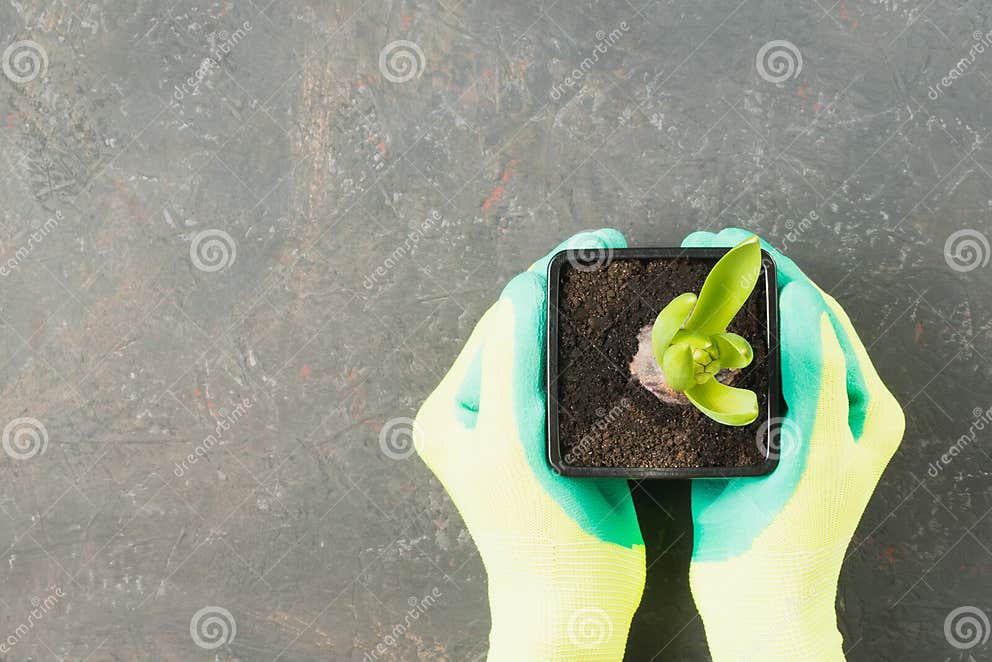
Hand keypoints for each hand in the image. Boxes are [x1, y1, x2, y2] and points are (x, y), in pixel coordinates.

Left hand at [414, 230, 645, 660]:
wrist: (570, 602)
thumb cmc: (541, 539)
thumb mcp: (514, 445)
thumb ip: (511, 365)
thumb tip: (521, 292)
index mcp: (454, 410)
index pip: (500, 323)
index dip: (544, 279)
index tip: (589, 246)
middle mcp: (473, 410)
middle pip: (521, 327)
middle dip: (562, 286)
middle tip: (605, 250)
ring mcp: (508, 422)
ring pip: (544, 345)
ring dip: (576, 310)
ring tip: (613, 278)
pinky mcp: (543, 434)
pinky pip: (564, 373)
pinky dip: (588, 345)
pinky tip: (615, 327)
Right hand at [682, 228, 904, 661]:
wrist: (757, 600)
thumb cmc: (794, 537)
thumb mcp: (818, 450)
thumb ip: (817, 373)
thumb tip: (804, 301)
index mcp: (863, 405)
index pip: (824, 317)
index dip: (782, 273)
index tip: (739, 245)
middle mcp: (833, 406)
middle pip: (789, 324)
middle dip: (749, 284)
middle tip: (707, 251)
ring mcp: (791, 420)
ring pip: (757, 348)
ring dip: (725, 314)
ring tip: (690, 283)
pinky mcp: (753, 436)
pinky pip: (730, 380)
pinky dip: (705, 354)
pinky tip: (678, 338)